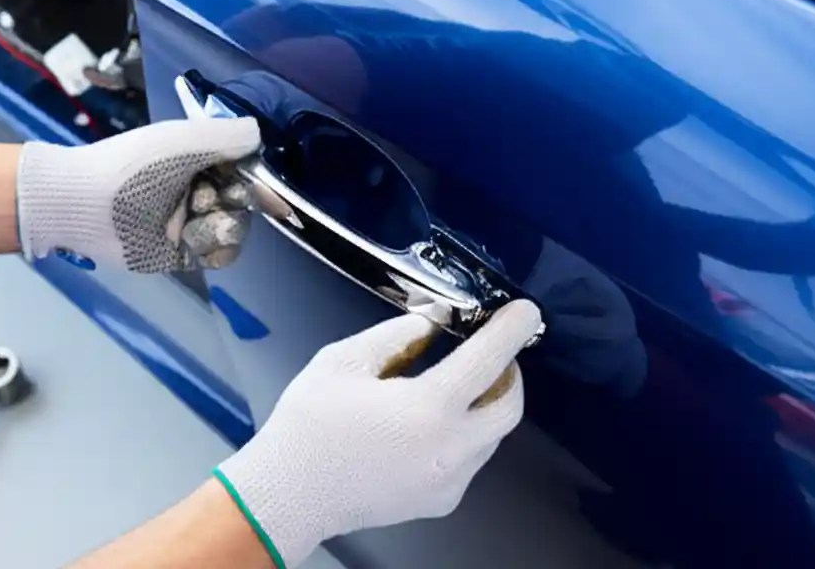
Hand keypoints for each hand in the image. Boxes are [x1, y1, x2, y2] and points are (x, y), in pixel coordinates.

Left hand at [16, 118, 259, 271]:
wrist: (85, 205)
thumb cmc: (134, 166)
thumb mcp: (183, 140)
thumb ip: (226, 134)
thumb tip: (258, 133)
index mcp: (195, 161)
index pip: (240, 170)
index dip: (255, 179)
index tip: (264, 186)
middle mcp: (194, 191)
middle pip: (241, 202)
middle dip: (236, 201)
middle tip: (213, 198)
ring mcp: (187, 224)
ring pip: (234, 230)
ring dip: (226, 226)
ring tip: (201, 221)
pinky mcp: (179, 254)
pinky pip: (217, 256)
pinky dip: (216, 248)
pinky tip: (198, 240)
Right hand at [215, 300, 542, 567]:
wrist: (288, 495)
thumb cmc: (310, 425)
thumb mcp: (345, 361)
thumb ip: (397, 336)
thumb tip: (431, 323)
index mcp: (428, 408)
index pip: (489, 360)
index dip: (512, 331)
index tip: (525, 313)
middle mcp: (450, 449)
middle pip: (510, 407)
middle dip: (510, 375)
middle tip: (491, 354)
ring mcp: (449, 481)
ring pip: (493, 437)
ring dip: (486, 406)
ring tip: (456, 385)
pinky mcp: (440, 501)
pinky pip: (471, 461)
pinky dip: (466, 435)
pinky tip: (432, 423)